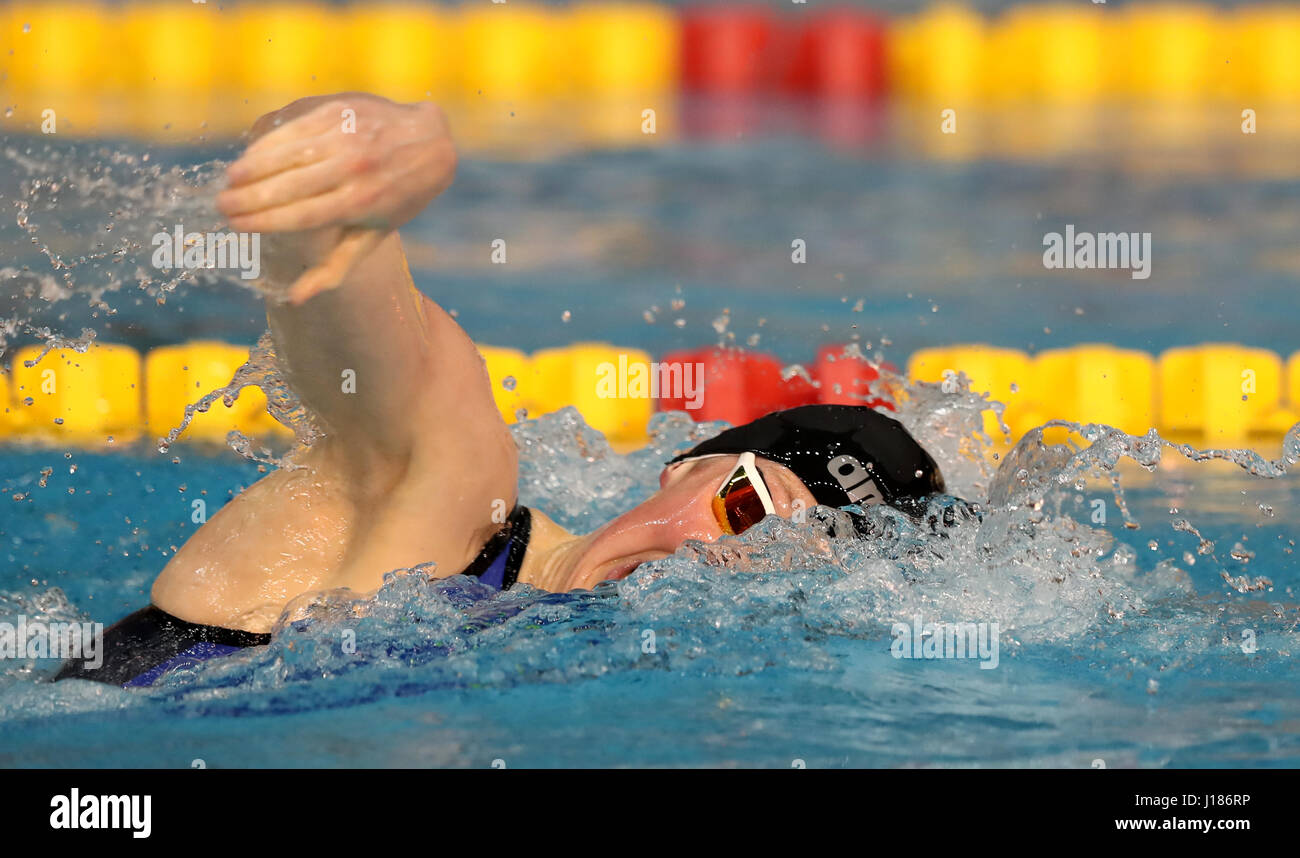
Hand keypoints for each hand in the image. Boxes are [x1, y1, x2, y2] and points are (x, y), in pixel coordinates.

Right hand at [216, 93, 456, 303]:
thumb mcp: (373, 235)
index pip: (303, 215)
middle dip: (250, 198)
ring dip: (254, 169)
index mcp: (361, 204)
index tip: (236, 226)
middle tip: (221, 207)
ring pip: (289, 155)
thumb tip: (296, 299)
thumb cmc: (396, 197)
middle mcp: (354, 170)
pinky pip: (296, 128)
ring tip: (228, 182)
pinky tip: (250, 155)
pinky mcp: (340, 111)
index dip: (266, 221)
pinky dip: (269, 143)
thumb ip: (335, 266)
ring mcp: (347, 138)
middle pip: (290, 187)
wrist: (429, 142)